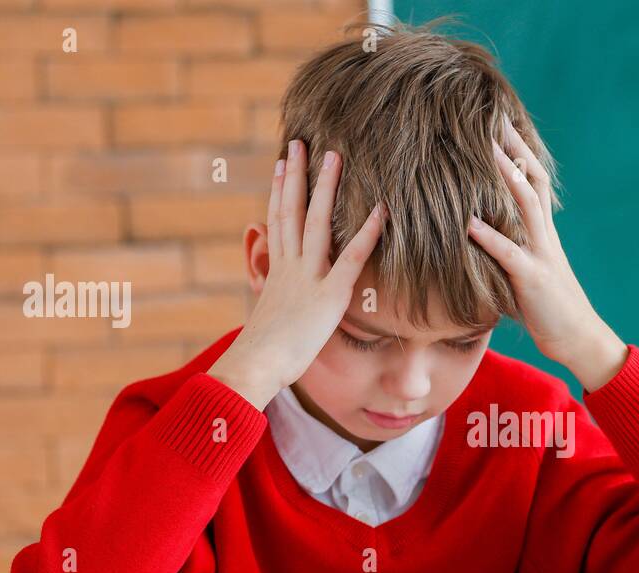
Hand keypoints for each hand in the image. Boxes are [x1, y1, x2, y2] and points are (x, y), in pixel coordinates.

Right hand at [207, 138, 385, 409]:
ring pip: (317, 222)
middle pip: (293, 210)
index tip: (284, 163)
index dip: (281, 190)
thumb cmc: (262, 350)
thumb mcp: (264, 313)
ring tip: (336, 155)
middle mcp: (290, 266)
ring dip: (327, 188)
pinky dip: (367, 233)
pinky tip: (381, 211)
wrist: (256, 365)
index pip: (278, 221)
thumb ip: (268, 289)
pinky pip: (351, 258)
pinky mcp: (329, 296)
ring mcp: (308, 278)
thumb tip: (261, 277)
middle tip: (303, 142)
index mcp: (276, 271)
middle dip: (299, 174)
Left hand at [467, 114, 627, 391]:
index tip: (499, 121)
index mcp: (542, 231)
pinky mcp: (532, 279)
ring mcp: (540, 254)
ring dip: (504, 175)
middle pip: (530, 179)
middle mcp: (543, 235)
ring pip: (524, 205)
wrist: (578, 338)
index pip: (532, 179)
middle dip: (512, 146)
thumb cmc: (547, 308)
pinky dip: (489, 236)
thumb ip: (507, 248)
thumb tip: (478, 233)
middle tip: (492, 114)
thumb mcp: (526, 270)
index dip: (518, 149)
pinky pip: (509, 253)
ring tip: (482, 148)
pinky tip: (468, 222)